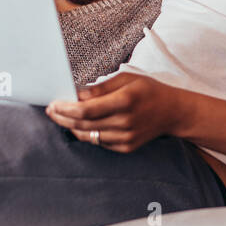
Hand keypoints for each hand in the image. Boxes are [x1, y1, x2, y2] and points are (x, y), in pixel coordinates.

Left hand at [44, 73, 187, 151]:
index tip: (53, 103)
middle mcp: (126, 122)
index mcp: (125, 100)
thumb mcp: (127, 79)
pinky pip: (99, 142)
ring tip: (61, 117)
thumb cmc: (148, 91)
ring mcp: (127, 137)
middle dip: (63, 117)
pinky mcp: (127, 147)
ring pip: (89, 136)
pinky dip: (87, 133)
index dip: (65, 108)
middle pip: (84, 124)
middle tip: (51, 110)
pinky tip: (80, 125)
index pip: (86, 110)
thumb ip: (100, 88)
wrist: (173, 112)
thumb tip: (76, 94)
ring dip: (71, 127)